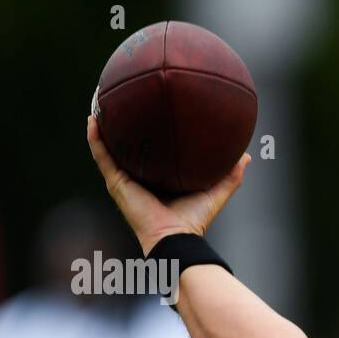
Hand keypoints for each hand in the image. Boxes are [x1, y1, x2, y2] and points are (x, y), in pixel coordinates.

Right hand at [86, 115, 250, 254]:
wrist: (177, 237)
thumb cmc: (194, 220)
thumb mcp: (216, 191)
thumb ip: (231, 175)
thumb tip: (246, 156)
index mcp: (157, 180)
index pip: (151, 154)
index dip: (149, 136)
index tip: (150, 113)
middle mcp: (138, 179)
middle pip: (127, 148)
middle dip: (122, 127)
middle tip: (121, 101)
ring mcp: (124, 180)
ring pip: (108, 149)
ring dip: (101, 126)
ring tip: (99, 102)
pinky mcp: (116, 183)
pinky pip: (101, 156)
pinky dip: (95, 138)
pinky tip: (92, 118)